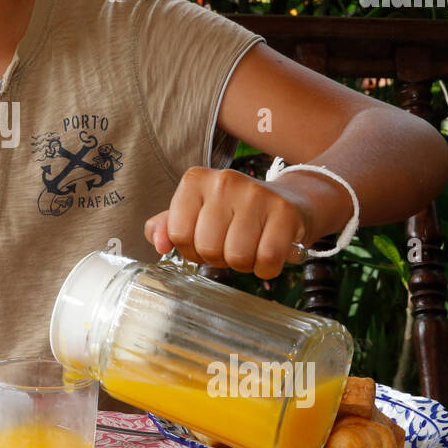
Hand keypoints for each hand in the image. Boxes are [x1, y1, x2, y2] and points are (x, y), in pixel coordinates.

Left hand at [143, 167, 310, 279]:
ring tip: (249, 247)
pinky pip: (267, 259)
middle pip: (207, 247)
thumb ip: (167, 227)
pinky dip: (266, 268)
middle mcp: (224, 181)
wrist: (288, 201)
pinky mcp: (284, 211)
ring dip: (243, 264)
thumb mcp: (195, 212)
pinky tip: (267, 253)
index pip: (177, 234)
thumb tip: (158, 244)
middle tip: (230, 244)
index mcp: (195, 179)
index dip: (190, 248)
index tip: (205, 239)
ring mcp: (256, 194)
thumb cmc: (234, 212)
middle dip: (217, 258)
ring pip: (237, 256)